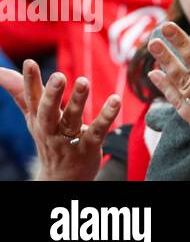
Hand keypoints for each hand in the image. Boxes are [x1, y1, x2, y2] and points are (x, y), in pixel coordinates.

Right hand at [0, 62, 119, 180]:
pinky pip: (98, 131)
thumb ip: (21, 92)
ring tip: (84, 81)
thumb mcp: (33, 117)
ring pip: (72, 119)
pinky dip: (106, 116)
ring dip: (78, 100)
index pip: (31, 99)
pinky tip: (115, 101)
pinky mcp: (89, 147)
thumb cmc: (49, 139)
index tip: (29, 62)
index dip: (29, 81)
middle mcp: (50, 129)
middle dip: (51, 94)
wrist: (61, 179)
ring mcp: (69, 139)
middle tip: (58, 76)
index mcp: (37, 118)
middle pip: (48, 111)